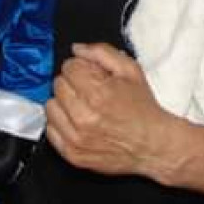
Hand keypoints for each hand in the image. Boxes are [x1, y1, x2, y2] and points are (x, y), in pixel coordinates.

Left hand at [45, 42, 175, 177]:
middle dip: (73, 83)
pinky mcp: (72, 153)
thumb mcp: (130, 71)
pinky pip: (50, 130)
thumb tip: (78, 49)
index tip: (90, 74)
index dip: (81, 67)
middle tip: (90, 90)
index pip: (68, 67)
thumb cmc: (143, 109)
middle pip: (58, 85)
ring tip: (83, 106)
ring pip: (51, 106)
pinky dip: (61, 123)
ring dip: (64, 103)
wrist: (153, 145)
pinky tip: (78, 121)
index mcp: (98, 94)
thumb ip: (102, 52)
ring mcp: (76, 138)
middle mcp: (83, 117)